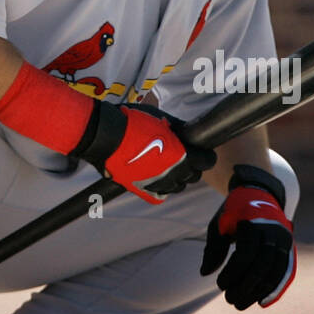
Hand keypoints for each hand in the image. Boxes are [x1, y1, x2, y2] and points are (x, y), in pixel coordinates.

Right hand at [73, 102, 214, 203]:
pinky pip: (160, 194)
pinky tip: (155, 176)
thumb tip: (189, 132)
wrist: (106, 137)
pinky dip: (161, 187)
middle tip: (183, 156)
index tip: (201, 151)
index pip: (207, 161)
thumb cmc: (134, 123)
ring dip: (177, 177)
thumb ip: (180, 129)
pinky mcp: (143, 191)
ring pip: (178, 187)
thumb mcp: (162, 119)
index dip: (205, 155)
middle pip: (194, 176)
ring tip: (167, 165)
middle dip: (192, 166)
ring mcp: (158, 185)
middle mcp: (174, 174)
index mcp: (183, 156)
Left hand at [200, 165, 295, 308]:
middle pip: (262, 267)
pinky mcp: (289, 248)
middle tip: (229, 300)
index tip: (219, 285)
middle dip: (245, 288)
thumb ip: (213, 248)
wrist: (260, 194)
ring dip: (258, 293)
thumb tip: (205, 273)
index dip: (232, 274)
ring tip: (240, 304)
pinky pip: (286, 272)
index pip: (245, 255)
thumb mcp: (219, 224)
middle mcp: (273, 232)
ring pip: (275, 273)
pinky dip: (276, 289)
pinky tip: (262, 303)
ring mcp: (284, 241)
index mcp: (254, 223)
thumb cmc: (235, 211)